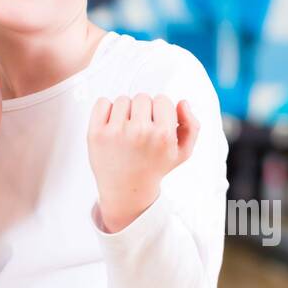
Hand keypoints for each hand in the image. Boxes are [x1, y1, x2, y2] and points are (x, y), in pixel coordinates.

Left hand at [87, 93, 199, 232]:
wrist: (127, 190)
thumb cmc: (153, 167)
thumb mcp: (182, 153)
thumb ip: (191, 126)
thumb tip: (183, 102)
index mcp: (163, 135)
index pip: (162, 99)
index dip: (160, 111)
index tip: (156, 124)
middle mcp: (139, 132)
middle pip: (142, 97)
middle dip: (143, 110)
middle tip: (141, 130)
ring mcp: (115, 132)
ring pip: (123, 99)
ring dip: (125, 111)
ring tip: (127, 131)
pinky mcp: (96, 133)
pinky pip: (102, 102)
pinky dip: (106, 109)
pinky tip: (112, 126)